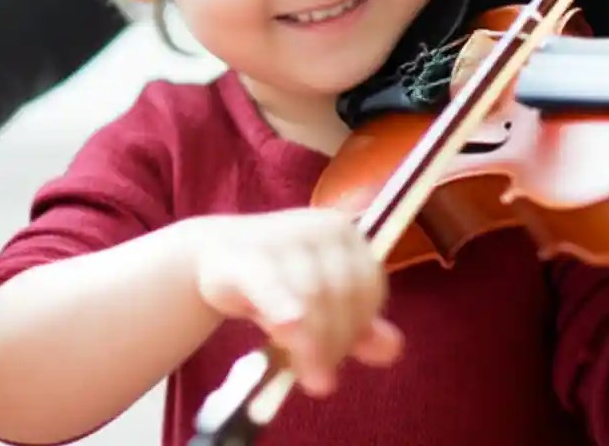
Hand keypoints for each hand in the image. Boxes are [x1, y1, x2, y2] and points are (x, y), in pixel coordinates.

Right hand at [194, 209, 400, 396]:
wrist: (215, 256)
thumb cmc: (279, 281)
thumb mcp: (323, 303)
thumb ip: (358, 326)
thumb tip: (393, 349)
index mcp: (346, 234)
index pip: (368, 287)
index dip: (358, 327)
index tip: (338, 358)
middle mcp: (320, 228)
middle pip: (341, 294)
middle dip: (334, 342)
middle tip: (319, 380)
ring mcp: (283, 238)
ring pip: (311, 298)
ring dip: (310, 344)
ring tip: (301, 373)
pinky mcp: (246, 258)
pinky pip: (271, 287)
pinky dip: (283, 309)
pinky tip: (287, 331)